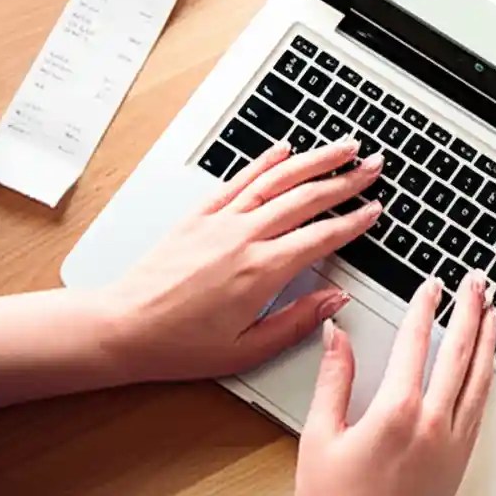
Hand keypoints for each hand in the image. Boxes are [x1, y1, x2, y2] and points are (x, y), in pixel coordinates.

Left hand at [97, 139, 383, 382]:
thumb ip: (297, 320)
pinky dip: (264, 162)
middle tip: (374, 166)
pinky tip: (284, 149)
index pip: (322, 236)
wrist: (121, 328)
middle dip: (346, 180)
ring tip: (343, 147)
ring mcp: (220, 221)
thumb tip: (335, 299)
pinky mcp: (199, 215)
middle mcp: (244, 237)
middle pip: (307, 198)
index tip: (374, 210)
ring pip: (277, 180)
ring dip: (315, 160)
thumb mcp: (247, 349)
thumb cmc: (179, 345)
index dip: (354, 221)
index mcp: (262, 271)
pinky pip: (239, 180)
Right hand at [297, 271, 495, 495]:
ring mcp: (453, 441)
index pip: (415, 342)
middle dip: (470, 310)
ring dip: (488, 337)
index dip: (425, 307)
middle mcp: (433, 422)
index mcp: (396, 411)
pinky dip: (487, 374)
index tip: (433, 285)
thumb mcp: (320, 438)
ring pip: (480, 376)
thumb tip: (335, 335)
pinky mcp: (461, 458)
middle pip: (459, 351)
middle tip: (476, 281)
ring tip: (493, 309)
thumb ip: (333, 380)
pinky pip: (482, 404)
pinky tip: (489, 362)